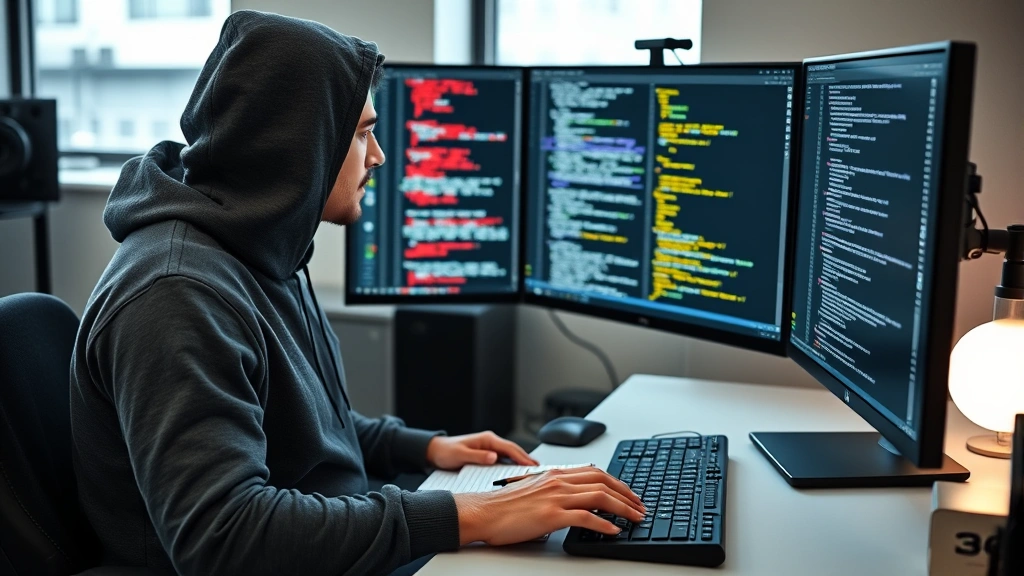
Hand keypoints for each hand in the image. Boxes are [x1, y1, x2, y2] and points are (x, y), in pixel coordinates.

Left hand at [426, 431, 538, 469]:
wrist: (435, 452)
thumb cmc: (446, 451)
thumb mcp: (460, 454)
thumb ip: (477, 456)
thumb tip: (494, 457)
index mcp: (488, 439)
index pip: (510, 448)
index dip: (523, 457)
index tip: (533, 466)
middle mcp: (491, 443)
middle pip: (515, 452)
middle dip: (528, 460)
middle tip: (541, 471)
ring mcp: (490, 449)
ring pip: (511, 457)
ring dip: (522, 464)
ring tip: (534, 474)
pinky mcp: (488, 456)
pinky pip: (505, 461)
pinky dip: (513, 467)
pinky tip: (518, 475)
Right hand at [454, 467, 645, 544]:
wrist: (482, 512)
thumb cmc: (504, 506)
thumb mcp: (534, 491)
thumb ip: (555, 492)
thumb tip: (575, 503)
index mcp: (555, 474)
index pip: (595, 472)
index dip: (617, 483)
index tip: (629, 494)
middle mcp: (558, 481)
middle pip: (603, 481)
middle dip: (627, 494)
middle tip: (640, 507)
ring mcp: (555, 497)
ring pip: (600, 496)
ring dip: (623, 508)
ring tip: (634, 518)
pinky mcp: (551, 515)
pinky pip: (586, 518)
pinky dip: (604, 524)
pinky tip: (614, 530)